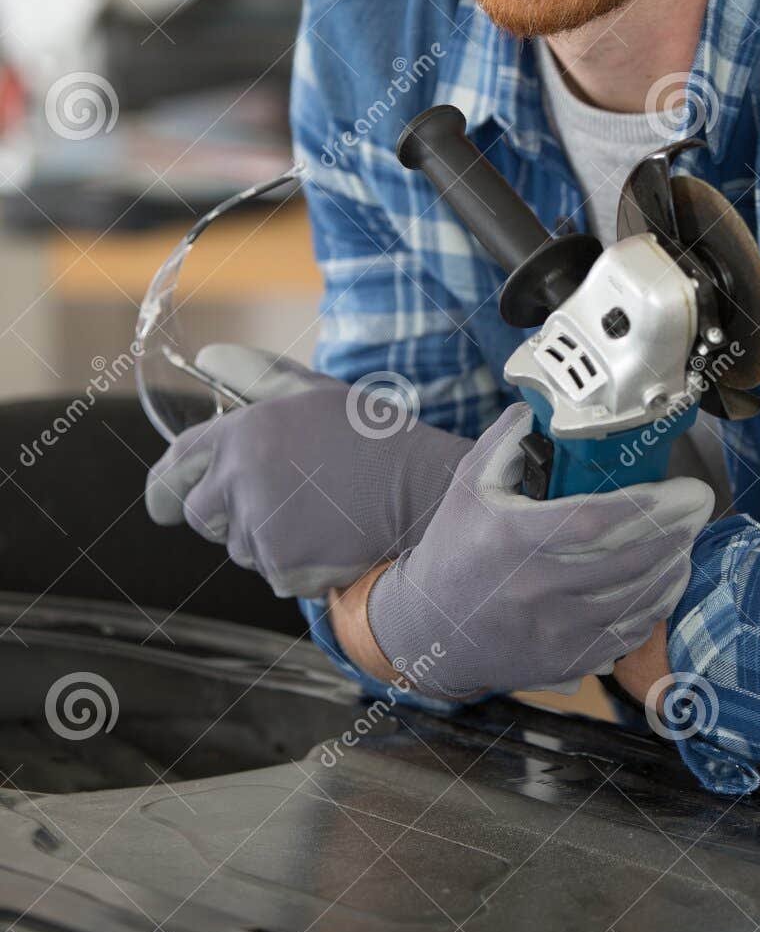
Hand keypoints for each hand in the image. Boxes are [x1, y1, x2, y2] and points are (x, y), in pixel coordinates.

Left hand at [144, 344, 472, 598]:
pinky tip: (332, 542)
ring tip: (321, 516)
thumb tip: (206, 358)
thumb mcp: (314, 393)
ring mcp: (259, 523)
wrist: (424, 489)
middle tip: (283, 504)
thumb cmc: (371, 438)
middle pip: (201, 513)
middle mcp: (241, 475)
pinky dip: (296, 567)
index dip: (165, 485)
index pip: (178, 460)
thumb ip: (254, 376)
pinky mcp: (280, 564)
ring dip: (268, 541)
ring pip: (239, 548)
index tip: (164, 505)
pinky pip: (271, 574)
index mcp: (244, 430)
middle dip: (227, 517)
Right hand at [365, 402, 714, 698]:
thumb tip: (541, 408)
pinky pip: (624, 638)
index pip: (597, 520)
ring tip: (686, 545)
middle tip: (699, 508)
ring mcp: (553, 630)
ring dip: (672, 571)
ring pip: (636, 602)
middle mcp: (537, 588)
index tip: (683, 489)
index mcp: (514, 538)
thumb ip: (505, 441)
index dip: (648, 505)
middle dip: (676, 532)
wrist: (427, 631)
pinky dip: (652, 611)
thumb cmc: (452, 550)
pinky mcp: (563, 660)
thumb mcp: (468, 485)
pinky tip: (662, 588)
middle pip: (629, 561)